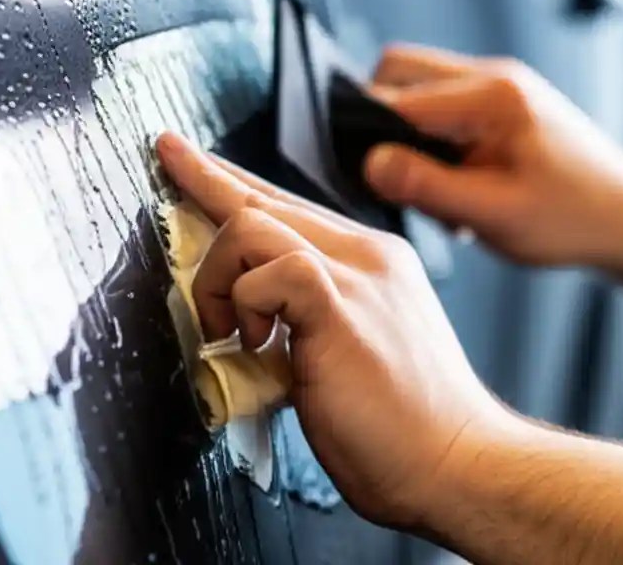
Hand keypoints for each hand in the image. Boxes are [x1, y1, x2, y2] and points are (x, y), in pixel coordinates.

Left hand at [156, 132, 517, 528]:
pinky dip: (242, 305)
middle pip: (264, 197)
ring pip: (252, 223)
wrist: (457, 465)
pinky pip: (269, 270)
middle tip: (166, 156)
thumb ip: (306, 322)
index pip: (289, 205)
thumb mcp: (348, 354)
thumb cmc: (405, 429)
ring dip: (217, 279)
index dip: (233, 181)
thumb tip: (249, 319)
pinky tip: (255, 344)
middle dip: (202, 178)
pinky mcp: (341, 305)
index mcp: (371, 263)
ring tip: (229, 334)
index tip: (190, 159)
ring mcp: (358, 275)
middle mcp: (367, 255)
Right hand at [363, 44, 622, 267]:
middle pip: (398, 72)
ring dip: (409, 134)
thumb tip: (370, 163)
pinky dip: (435, 141)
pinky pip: (443, 106)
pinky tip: (460, 185)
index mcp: (491, 96)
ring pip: (417, 88)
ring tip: (440, 189)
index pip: (395, 96)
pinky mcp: (502, 103)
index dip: (373, 140)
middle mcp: (493, 76)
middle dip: (383, 124)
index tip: (378, 181)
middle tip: (403, 179)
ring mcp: (499, 85)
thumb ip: (426, 186)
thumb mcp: (493, 214)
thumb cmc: (574, 218)